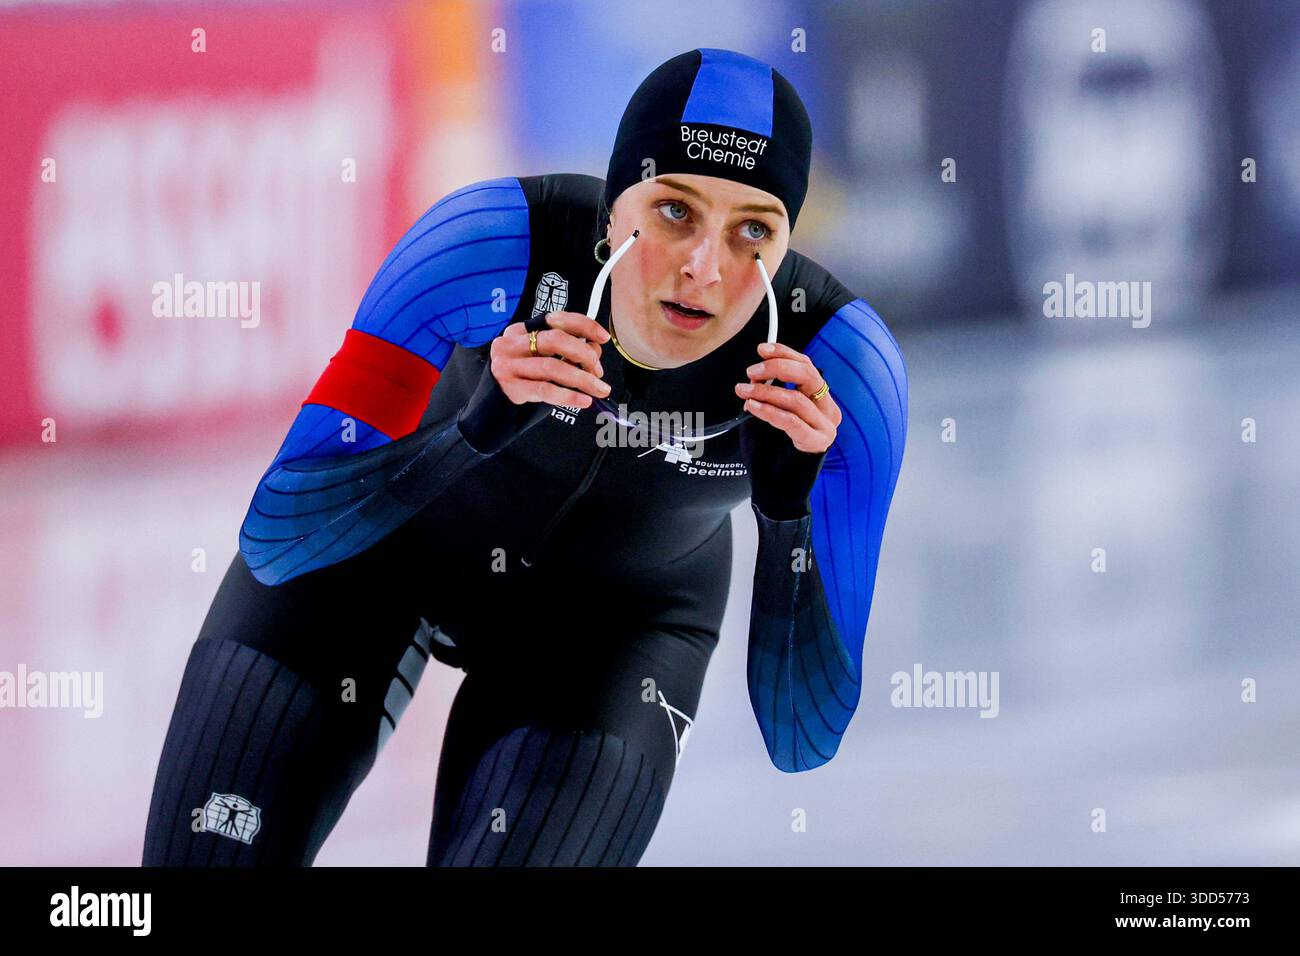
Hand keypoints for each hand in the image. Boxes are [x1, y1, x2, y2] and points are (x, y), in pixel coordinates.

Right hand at [492, 311, 611, 408]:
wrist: (493, 407)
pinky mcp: (511, 387)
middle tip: (598, 371)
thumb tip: (596, 349)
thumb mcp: (542, 359)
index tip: (603, 338)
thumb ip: (566, 352)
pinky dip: (569, 396)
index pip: (555, 319)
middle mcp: (511, 344)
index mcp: (520, 330)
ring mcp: (508, 365)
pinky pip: (546, 389)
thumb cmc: (524, 379)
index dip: (583, 325)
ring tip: (599, 390)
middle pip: (555, 340)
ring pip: (553, 367)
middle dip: (584, 354)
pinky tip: (584, 401)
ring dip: (583, 379)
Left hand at [735, 342, 839, 451]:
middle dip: (777, 368)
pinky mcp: (816, 442)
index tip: (762, 349)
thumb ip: (768, 392)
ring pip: (796, 399)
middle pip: (808, 375)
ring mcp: (825, 427)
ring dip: (766, 392)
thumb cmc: (772, 449)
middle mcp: (827, 410)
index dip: (785, 354)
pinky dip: (769, 411)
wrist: (777, 484)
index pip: (807, 366)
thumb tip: (756, 374)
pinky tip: (753, 406)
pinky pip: (791, 421)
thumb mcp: (770, 411)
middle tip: (751, 372)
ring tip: (745, 392)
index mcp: (819, 399)